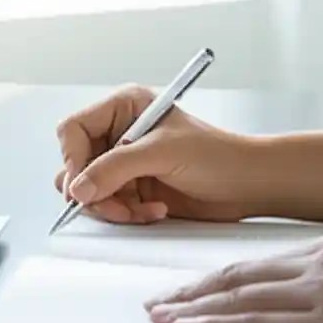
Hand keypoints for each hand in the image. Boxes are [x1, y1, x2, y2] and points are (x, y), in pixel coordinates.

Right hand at [54, 85, 253, 223]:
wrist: (248, 186)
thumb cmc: (218, 156)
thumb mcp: (162, 154)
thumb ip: (115, 168)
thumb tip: (77, 188)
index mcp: (123, 108)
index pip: (73, 130)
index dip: (73, 157)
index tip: (83, 184)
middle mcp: (118, 133)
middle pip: (76, 164)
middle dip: (94, 189)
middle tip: (116, 204)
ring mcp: (124, 163)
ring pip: (88, 190)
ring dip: (112, 206)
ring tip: (141, 209)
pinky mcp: (132, 189)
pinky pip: (107, 206)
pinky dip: (126, 214)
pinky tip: (155, 210)